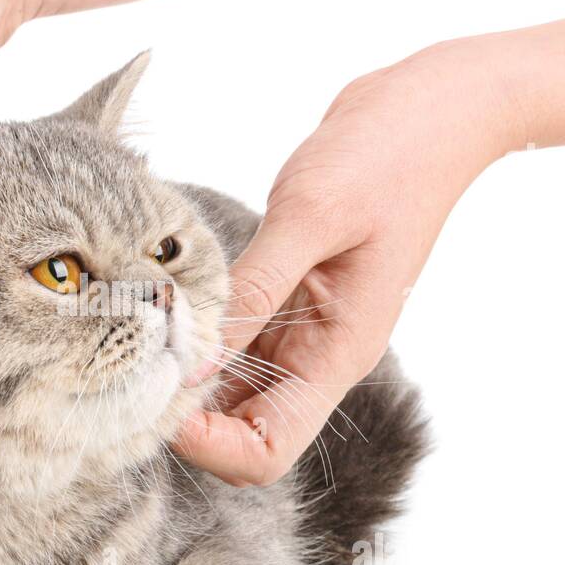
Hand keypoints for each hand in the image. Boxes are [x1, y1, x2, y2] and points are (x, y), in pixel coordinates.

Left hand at [174, 39, 519, 485]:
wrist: (431, 113)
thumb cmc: (384, 157)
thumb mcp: (311, 216)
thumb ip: (253, 290)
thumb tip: (194, 359)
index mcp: (337, 354)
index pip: (266, 450)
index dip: (206, 444)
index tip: (157, 396)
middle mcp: (318, 357)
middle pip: (241, 433)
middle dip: (185, 418)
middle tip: (133, 366)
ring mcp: (303, 331)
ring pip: (232, 392)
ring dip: (187, 379)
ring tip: (140, 336)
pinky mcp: (287, 299)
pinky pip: (235, 344)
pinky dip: (198, 339)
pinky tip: (165, 308)